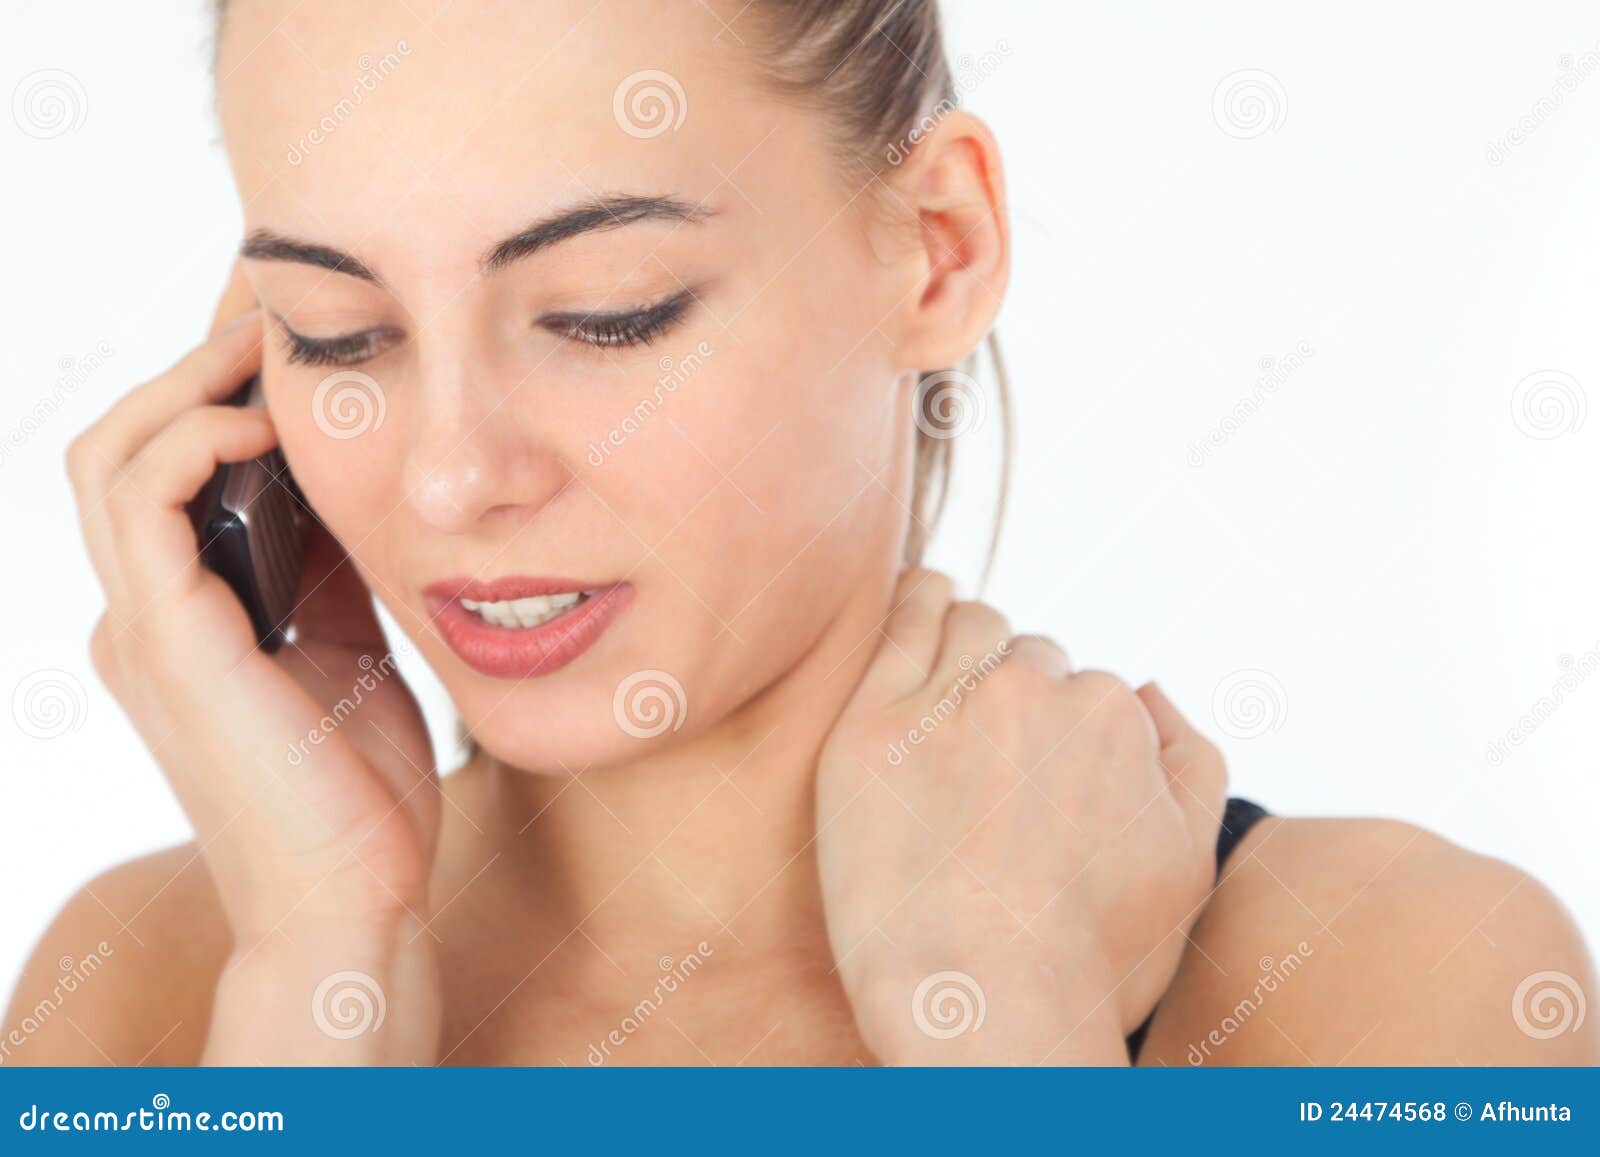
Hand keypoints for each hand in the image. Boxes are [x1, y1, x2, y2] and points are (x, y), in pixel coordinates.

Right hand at [66, 261, 440, 1062]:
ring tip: (266, 345)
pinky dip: (186, 444)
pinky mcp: (168, 646)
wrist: (356, 895)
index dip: (217, 386)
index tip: (290, 328)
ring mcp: (143, 629)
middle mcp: (145, 613)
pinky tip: (257, 424)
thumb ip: (329, 561)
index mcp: (186, 611)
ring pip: (111, 458)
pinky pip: (139, 507)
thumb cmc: (359, 781)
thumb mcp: (350, 639)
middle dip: (196, 362)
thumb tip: (355, 471)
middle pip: (126, 441)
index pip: (169, 466)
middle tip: (274, 307)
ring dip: (186, 384)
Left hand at [815, 568, 1226, 1064]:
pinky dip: (916, 600)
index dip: (1063, 734)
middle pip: (1028, 662)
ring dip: (970, 640)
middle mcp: (1034, 692)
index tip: (1039, 776)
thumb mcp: (1190, 862)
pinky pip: (898, 626)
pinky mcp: (873, 725)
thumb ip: (1190, 759)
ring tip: (952, 655)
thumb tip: (1151, 689)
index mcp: (1113, 715)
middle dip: (1019, 694)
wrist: (985, 1010)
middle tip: (991, 755)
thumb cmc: (1091, 958)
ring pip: (970, 630)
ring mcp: (948, 703)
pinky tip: (920, 596)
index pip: (1086, 692)